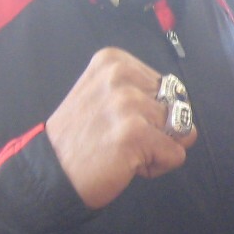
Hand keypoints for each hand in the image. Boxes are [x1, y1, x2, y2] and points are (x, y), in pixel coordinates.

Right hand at [45, 48, 198, 208]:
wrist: (50, 172)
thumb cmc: (80, 139)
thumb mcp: (103, 95)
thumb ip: (141, 93)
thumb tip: (184, 112)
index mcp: (114, 61)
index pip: (170, 88)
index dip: (153, 112)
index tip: (119, 122)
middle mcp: (121, 75)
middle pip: (178, 107)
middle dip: (159, 130)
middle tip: (122, 139)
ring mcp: (128, 103)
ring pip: (180, 131)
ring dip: (157, 149)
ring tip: (123, 151)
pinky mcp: (135, 133)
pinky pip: (176, 154)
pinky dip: (157, 166)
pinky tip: (126, 164)